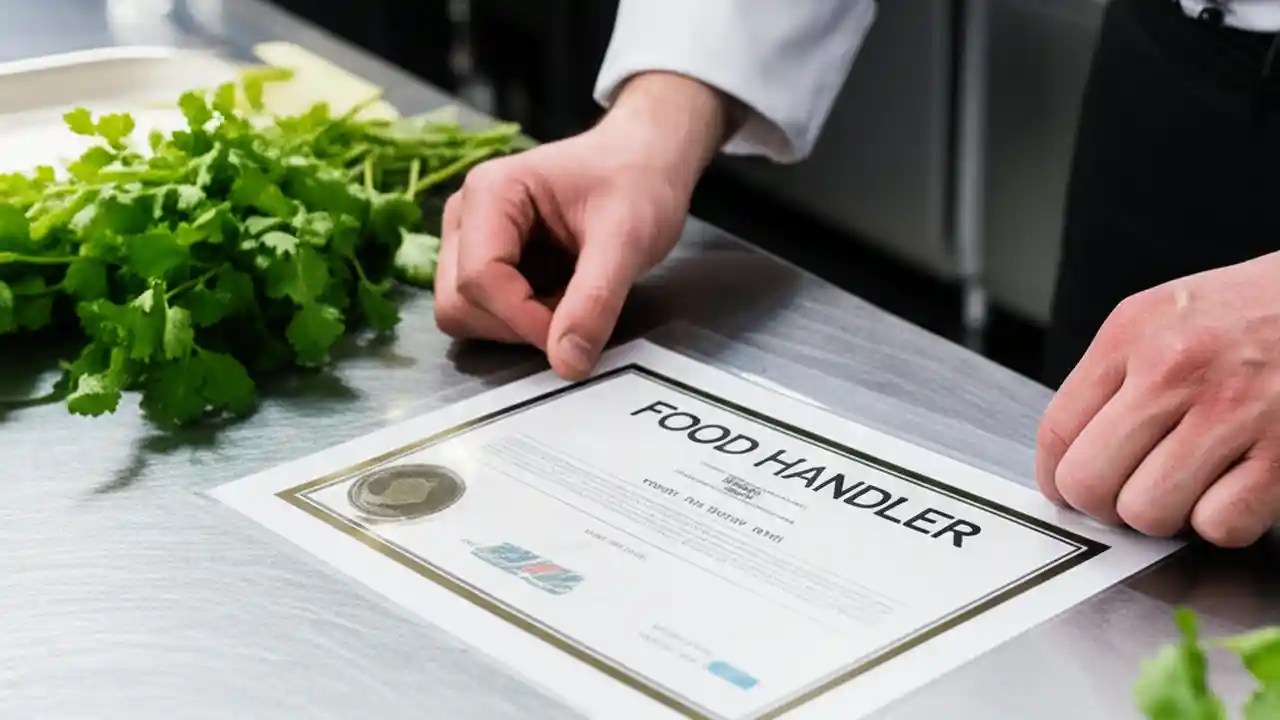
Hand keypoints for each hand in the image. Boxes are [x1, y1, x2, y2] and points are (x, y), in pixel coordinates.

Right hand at [434, 73, 737, 379]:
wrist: (645, 162)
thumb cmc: (636, 182)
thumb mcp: (628, 238)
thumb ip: (596, 300)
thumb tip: (567, 364)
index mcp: (490, 193)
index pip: (479, 278)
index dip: (524, 318)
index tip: (575, 331)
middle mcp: (466, 215)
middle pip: (459, 302)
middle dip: (517, 324)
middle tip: (576, 306)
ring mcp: (469, 241)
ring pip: (464, 313)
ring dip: (517, 325)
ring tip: (570, 296)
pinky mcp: (482, 262)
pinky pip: (483, 314)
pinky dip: (522, 321)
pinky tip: (560, 295)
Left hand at [1037, 252, 1279, 546]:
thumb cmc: (1255, 312)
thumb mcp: (1167, 316)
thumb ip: (1116, 375)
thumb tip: (1072, 453)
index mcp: (1133, 333)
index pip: (1056, 430)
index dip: (1055, 478)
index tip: (1068, 489)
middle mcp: (1174, 369)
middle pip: (1089, 481)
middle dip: (1104, 503)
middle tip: (1131, 491)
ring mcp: (1231, 411)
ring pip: (1147, 512)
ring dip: (1166, 515)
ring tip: (1190, 484)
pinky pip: (1219, 525)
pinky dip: (1225, 521)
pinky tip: (1236, 488)